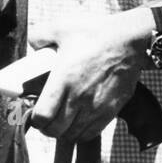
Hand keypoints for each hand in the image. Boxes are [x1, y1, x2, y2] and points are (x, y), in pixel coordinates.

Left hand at [29, 9, 150, 142]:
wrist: (130, 40)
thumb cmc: (96, 33)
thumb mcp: (61, 27)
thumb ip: (39, 36)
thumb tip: (31, 45)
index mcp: (63, 79)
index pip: (42, 116)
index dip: (35, 118)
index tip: (35, 112)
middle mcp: (79, 98)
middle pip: (55, 130)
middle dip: (46, 127)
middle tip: (46, 117)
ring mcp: (96, 107)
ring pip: (72, 135)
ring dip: (63, 131)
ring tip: (61, 119)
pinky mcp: (111, 110)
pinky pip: (91, 133)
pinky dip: (80, 132)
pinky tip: (78, 120)